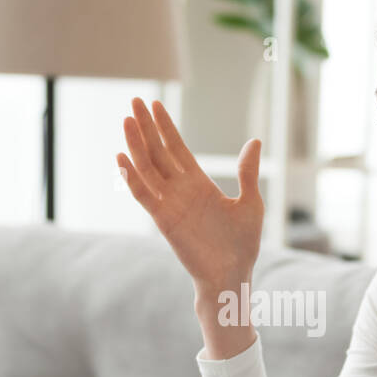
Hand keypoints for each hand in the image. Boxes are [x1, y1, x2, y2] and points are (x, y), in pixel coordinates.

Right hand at [117, 97, 263, 291]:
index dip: (165, 127)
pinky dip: (132, 179)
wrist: (232, 275)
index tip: (155, 104)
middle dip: (146, 127)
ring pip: (147, 169)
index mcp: (199, 184)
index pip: (177, 148)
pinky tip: (122, 159)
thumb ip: (247, 173)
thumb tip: (254, 141)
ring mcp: (170, 205)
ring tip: (126, 121)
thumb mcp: (251, 203)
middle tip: (134, 101)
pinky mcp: (164, 221)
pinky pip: (144, 196)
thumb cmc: (242, 244)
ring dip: (135, 146)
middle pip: (158, 152)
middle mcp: (181, 191)